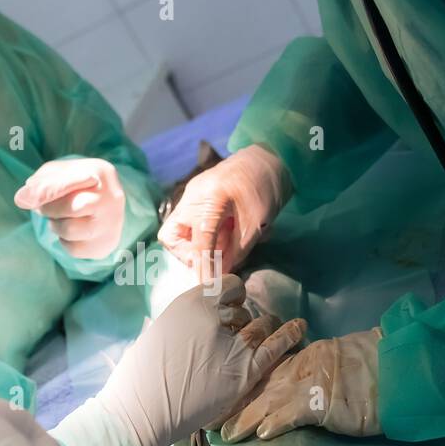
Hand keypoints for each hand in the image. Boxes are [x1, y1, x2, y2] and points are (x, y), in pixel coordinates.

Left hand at [14, 157, 125, 258]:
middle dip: (49, 208)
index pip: (70, 182)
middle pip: (71, 208)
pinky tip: (72, 230)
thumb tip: (23, 198)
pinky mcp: (106, 244)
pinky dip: (65, 240)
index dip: (45, 191)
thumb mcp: (63, 172)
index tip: (22, 199)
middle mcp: (111, 198)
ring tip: (60, 218)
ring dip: (55, 225)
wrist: (108, 206)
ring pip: (69, 230)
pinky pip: (74, 249)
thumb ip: (42, 180)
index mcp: (99, 173)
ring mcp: (111, 223)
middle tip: (41, 207)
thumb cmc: (80, 185)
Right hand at [51, 274, 305, 445]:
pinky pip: (274, 347)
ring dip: (260, 327)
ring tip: (263, 331)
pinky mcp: (245, 372)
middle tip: (236, 331)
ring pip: (259, 326)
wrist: (142, 411)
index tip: (228, 307)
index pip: (227, 286)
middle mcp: (215, 317)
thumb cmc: (138, 375)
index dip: (230, 297)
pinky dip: (289, 335)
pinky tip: (300, 328)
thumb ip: (181, 320)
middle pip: (242, 309)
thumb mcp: (156, 330)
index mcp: (190, 302)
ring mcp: (233, 344)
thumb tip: (194, 318)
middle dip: (240, 318)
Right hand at [157, 144, 290, 279]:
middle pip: (172, 236)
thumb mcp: (256, 224)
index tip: (207, 289)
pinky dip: (202, 236)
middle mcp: (193, 196)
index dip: (203, 270)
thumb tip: (220, 276)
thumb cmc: (267, 187)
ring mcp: (192, 194)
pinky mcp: (196, 196)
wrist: (272, 155)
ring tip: (223, 244)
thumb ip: (236, 252)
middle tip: (213, 258)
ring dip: (196, 246)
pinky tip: (223, 234)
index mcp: (210, 199)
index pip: (200, 244)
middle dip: (189, 254)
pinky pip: (189, 223)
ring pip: (177, 232)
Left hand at [220, 328, 382, 440]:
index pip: (263, 372)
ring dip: (243, 419)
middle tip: (209, 418)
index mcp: (302, 360)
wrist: (392, 369)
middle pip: (256, 388)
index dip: (241, 386)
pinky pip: (292, 414)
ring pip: (266, 403)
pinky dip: (275, 423)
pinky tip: (260, 434)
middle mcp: (298, 371)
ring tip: (224, 434)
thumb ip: (313, 371)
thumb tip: (300, 382)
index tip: (221, 395)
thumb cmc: (368, 369)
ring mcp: (307, 387)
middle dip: (232, 404)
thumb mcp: (334, 364)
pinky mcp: (319, 404)